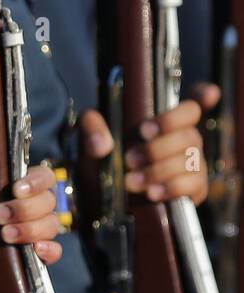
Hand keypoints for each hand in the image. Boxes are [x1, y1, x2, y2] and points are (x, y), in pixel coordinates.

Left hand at [0, 164, 62, 263]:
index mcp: (27, 185)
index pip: (45, 177)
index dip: (35, 182)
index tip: (16, 190)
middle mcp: (39, 205)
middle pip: (48, 202)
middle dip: (24, 209)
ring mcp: (44, 227)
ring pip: (52, 224)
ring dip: (30, 229)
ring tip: (5, 234)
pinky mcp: (44, 249)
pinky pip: (55, 250)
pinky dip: (48, 250)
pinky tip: (35, 249)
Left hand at [81, 83, 213, 205]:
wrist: (106, 193)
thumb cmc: (105, 156)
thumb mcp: (92, 137)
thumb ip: (92, 127)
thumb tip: (102, 143)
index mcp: (164, 121)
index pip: (192, 107)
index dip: (201, 98)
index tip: (182, 108)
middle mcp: (184, 139)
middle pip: (189, 136)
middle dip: (157, 149)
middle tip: (130, 158)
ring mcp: (193, 163)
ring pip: (190, 161)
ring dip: (159, 171)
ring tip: (131, 180)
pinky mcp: (195, 187)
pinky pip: (193, 184)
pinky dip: (170, 188)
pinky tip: (151, 192)